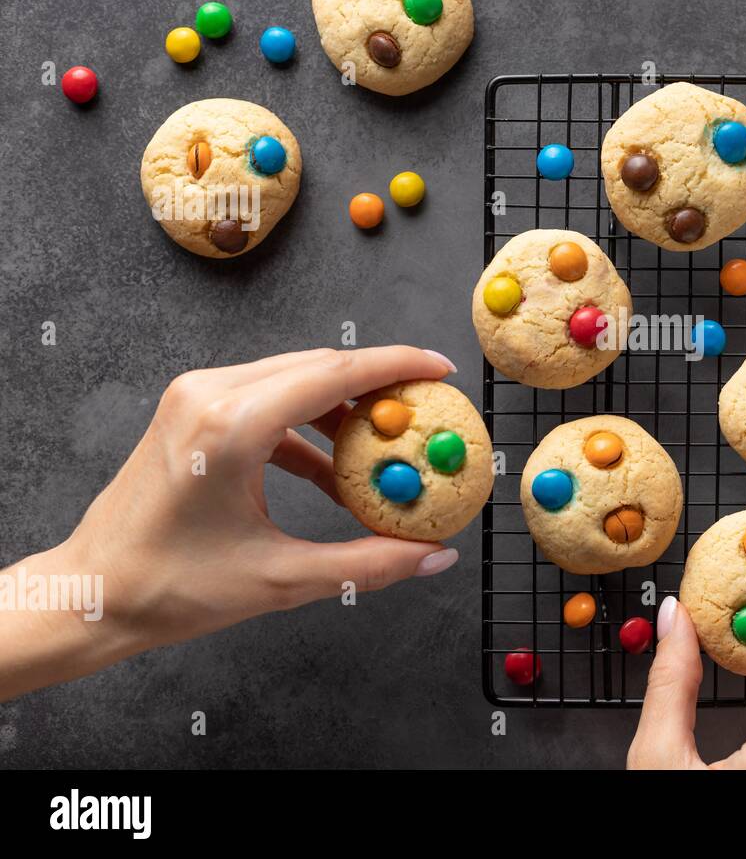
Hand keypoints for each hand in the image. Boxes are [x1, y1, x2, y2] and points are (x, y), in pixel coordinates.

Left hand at [0, 345, 458, 700]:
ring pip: (293, 377)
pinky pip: (268, 399)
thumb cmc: (169, 587)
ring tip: (383, 443)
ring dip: (343, 405)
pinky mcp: (191, 410)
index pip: (334, 374)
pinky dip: (308, 425)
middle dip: (378, 383)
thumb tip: (433, 558)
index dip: (396, 367)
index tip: (439, 370)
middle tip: (424, 407)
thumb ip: (368, 563)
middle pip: (318, 365)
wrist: (91, 593)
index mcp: (230, 425)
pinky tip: (333, 470)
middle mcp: (210, 394)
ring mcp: (196, 396)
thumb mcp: (282, 580)